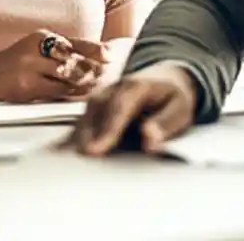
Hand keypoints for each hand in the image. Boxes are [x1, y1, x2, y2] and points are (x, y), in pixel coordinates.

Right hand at [0, 30, 106, 102]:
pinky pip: (57, 90)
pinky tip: (79, 93)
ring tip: (98, 86)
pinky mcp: (27, 85)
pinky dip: (71, 92)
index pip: (75, 43)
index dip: (96, 50)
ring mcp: (31, 67)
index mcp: (43, 37)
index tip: (111, 57)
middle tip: (108, 75)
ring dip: (85, 82)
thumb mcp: (39, 49)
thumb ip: (64, 51)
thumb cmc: (20, 62)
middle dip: (93, 69)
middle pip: (74, 60)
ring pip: (67, 76)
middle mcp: (37, 48)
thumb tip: (97, 58)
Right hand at [68, 62, 196, 155]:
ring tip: (72, 164)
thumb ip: (164, 124)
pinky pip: (80, 122)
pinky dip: (72, 138)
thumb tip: (148, 138)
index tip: (95, 151)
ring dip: (77, 139)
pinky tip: (63, 155)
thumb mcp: (180, 110)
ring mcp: (101, 96)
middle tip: (80, 163)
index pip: (119, 108)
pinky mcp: (93, 106)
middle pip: (95, 112)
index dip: (106, 130)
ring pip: (84, 117)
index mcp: (137, 86)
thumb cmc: (172, 99)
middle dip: (86, 137)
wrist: (164, 79)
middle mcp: (113, 88)